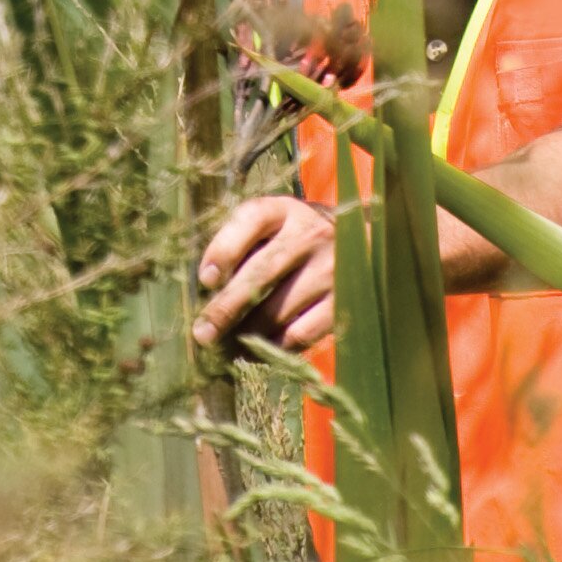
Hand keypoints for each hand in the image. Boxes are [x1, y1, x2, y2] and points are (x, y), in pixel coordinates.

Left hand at [193, 193, 338, 351]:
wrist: (359, 245)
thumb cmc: (296, 238)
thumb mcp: (274, 227)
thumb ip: (242, 246)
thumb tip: (207, 292)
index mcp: (285, 210)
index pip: (252, 220)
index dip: (225, 249)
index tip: (206, 280)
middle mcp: (311, 234)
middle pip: (261, 273)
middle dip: (226, 308)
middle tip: (202, 334)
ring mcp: (331, 269)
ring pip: (277, 310)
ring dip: (246, 333)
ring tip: (224, 349)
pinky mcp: (343, 303)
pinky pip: (300, 333)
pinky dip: (275, 346)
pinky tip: (259, 351)